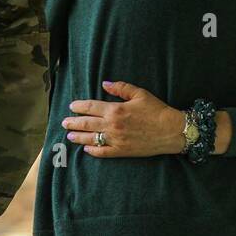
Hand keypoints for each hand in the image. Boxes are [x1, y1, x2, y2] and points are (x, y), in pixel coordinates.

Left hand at [63, 80, 185, 157]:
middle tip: (64, 122)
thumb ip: (121, 88)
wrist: (171, 131)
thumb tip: (105, 83)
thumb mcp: (140, 93)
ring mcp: (116, 140)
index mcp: (115, 109)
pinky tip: (87, 149)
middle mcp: (112, 125)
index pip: (90, 107)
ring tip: (69, 135)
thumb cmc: (156, 110)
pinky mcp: (122, 151)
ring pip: (91, 138)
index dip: (79, 107)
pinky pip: (103, 152)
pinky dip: (93, 151)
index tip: (72, 106)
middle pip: (86, 123)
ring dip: (78, 137)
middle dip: (73, 122)